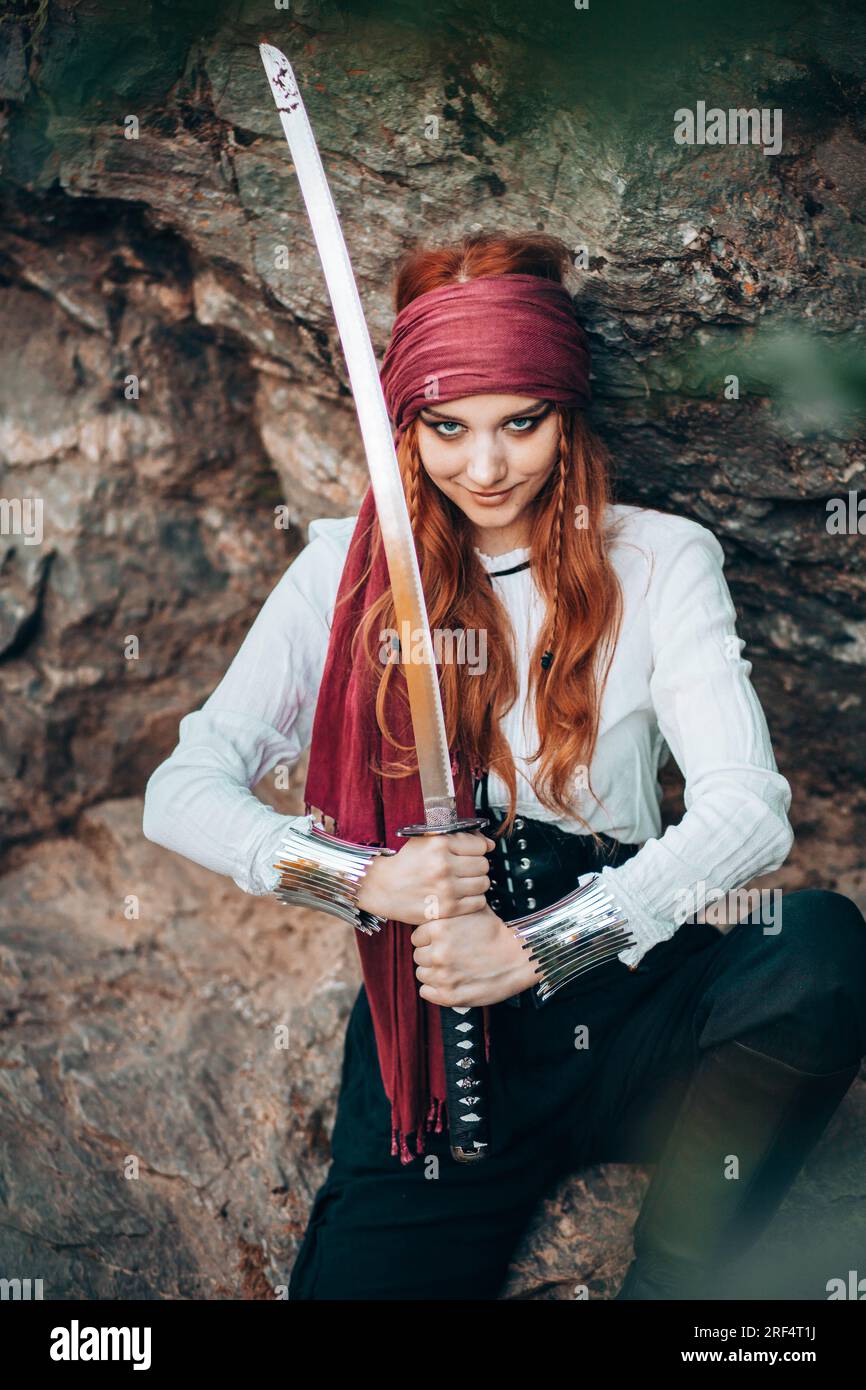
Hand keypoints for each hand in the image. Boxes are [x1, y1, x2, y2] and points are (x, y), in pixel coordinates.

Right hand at [356, 830, 494, 926]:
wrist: (382, 887)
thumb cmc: (405, 862)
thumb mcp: (426, 840)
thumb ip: (458, 837)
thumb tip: (489, 844)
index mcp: (440, 844)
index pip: (480, 846)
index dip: (477, 850)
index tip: (469, 854)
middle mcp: (444, 865)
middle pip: (483, 865)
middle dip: (477, 866)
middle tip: (464, 870)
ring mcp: (446, 889)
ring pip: (484, 884)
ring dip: (477, 883)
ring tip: (463, 883)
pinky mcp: (447, 909)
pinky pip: (478, 902)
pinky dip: (473, 899)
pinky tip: (461, 896)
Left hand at [411, 905, 538, 1007]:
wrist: (518, 957)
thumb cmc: (495, 932)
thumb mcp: (471, 910)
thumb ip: (448, 910)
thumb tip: (433, 906)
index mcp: (438, 929)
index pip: (417, 937)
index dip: (429, 939)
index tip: (442, 942)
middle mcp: (437, 952)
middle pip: (418, 956)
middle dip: (431, 955)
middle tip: (450, 955)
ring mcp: (443, 976)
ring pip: (422, 974)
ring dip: (433, 972)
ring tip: (452, 968)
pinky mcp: (449, 996)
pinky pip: (426, 992)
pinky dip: (435, 989)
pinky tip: (450, 982)